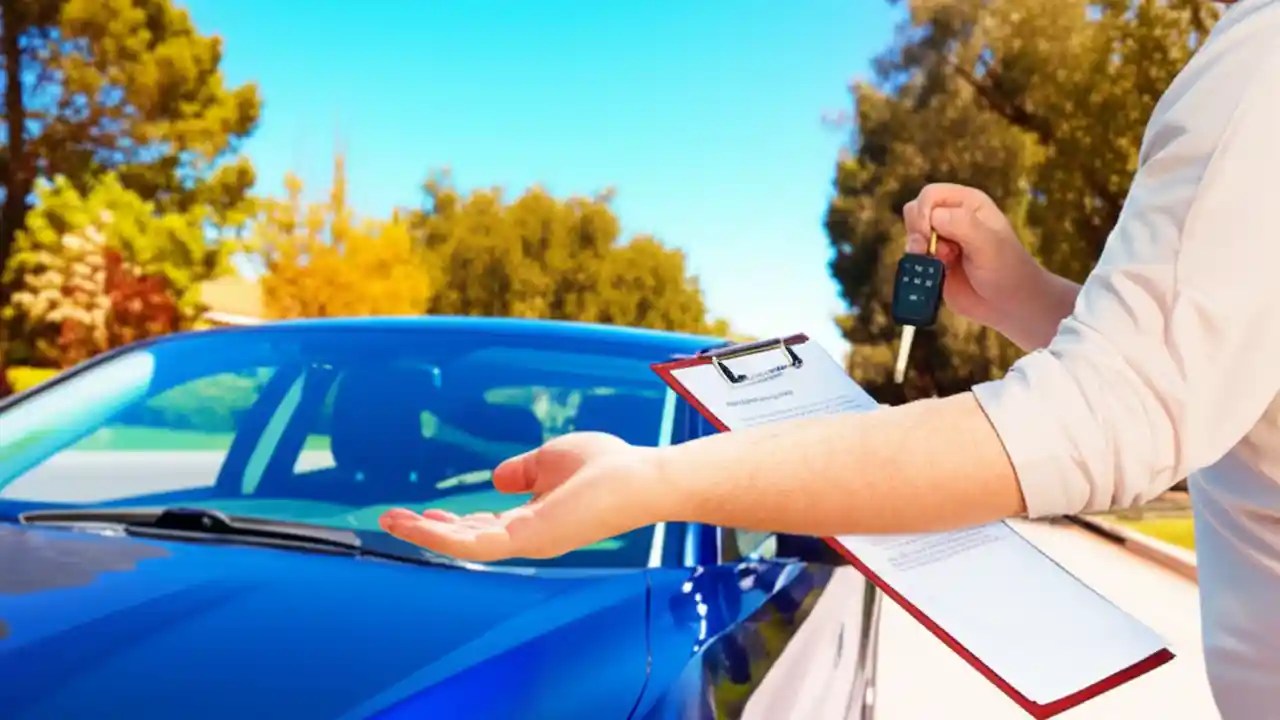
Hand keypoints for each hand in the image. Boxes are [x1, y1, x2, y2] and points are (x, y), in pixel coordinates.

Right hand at [379, 432, 665, 561]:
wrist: (638, 478)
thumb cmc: (608, 467)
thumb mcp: (552, 459)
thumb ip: (524, 470)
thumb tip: (498, 477)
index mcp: (534, 520)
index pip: (484, 526)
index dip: (452, 522)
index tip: (425, 513)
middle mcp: (528, 536)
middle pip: (467, 539)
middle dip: (428, 531)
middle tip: (392, 519)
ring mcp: (527, 541)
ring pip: (463, 545)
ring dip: (425, 535)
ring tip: (390, 521)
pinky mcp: (527, 539)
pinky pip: (473, 544)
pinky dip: (441, 537)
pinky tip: (415, 525)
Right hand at [903, 183, 1072, 348]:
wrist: (1008, 303)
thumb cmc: (1006, 269)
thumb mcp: (989, 244)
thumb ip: (963, 225)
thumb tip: (933, 217)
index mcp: (968, 203)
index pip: (930, 195)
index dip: (923, 213)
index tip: (928, 235)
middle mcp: (952, 217)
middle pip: (915, 210)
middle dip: (917, 230)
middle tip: (929, 249)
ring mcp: (941, 239)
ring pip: (912, 233)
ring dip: (917, 248)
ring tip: (937, 262)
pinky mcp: (934, 260)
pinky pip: (913, 255)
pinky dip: (917, 263)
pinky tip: (934, 271)